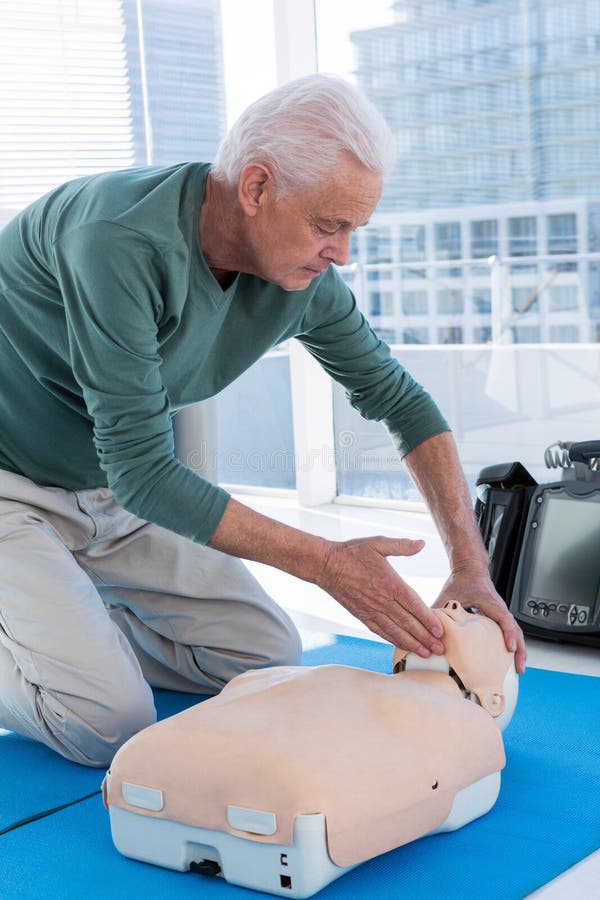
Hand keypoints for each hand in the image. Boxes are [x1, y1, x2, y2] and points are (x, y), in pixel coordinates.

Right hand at [317, 536, 444, 655]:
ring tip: (426, 653)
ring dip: (412, 644)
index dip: (428, 620)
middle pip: (408, 623)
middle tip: (440, 649)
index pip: (414, 605)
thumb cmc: (352, 552)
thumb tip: (421, 543)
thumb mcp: (378, 543)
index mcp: (389, 582)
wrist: (326, 565)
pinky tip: (403, 646)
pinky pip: (381, 631)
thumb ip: (402, 545)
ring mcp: (371, 610)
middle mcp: (382, 600)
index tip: (440, 631)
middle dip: (426, 637)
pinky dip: (393, 640)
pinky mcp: (362, 616)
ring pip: (395, 631)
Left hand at [433, 564, 526, 673]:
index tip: (509, 648)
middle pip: (516, 630)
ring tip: (518, 669)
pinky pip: (510, 632)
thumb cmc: (462, 579)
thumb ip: (439, 609)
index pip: (504, 619)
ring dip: (519, 650)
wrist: (470, 569)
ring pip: (516, 632)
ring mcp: (501, 613)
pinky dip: (512, 644)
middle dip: (519, 649)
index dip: (508, 634)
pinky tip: (509, 658)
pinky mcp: (498, 617)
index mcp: (491, 602)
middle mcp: (500, 609)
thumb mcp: (449, 594)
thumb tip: (426, 626)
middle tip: (518, 668)